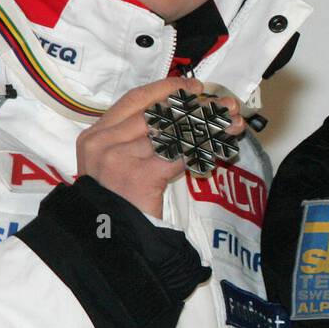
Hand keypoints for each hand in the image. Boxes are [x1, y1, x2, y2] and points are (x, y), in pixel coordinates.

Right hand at [76, 77, 245, 217]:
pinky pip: (183, 154)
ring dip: (210, 126)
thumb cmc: (118, 203)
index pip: (135, 99)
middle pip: (159, 112)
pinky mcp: (141, 175)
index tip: (194, 87)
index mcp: (95, 135)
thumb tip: (183, 116)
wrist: (112, 240)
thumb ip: (138, 139)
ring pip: (175, 132)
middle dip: (198, 108)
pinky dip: (206, 149)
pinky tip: (222, 145)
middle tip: (225, 105)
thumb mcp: (116, 163)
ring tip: (232, 123)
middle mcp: (103, 142)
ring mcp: (120, 158)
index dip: (167, 88)